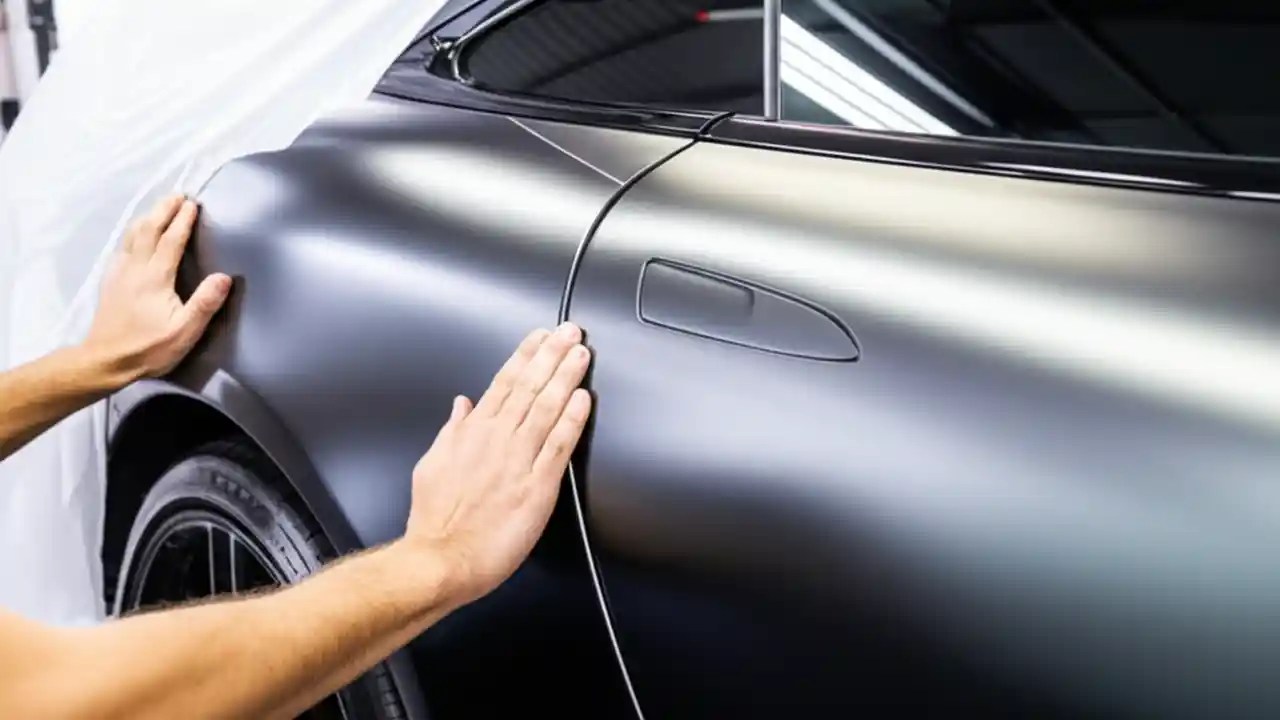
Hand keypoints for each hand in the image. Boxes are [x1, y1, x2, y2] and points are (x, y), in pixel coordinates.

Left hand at [83, 193, 232, 380]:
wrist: (105, 360)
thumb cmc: (149, 348)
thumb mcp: (185, 332)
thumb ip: (204, 303)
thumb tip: (224, 277)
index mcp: (156, 277)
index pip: (171, 240)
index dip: (183, 220)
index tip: (193, 203)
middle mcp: (135, 268)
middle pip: (149, 229)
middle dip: (164, 210)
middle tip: (177, 195)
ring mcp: (119, 272)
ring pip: (133, 235)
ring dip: (148, 218)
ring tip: (160, 208)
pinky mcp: (110, 280)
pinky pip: (123, 247)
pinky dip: (133, 233)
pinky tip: (136, 236)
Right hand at [405, 322, 592, 606]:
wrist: (439, 560)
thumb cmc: (435, 521)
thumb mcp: (432, 464)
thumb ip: (452, 431)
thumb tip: (462, 405)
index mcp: (473, 433)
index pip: (504, 383)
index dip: (525, 356)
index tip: (541, 336)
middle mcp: (497, 441)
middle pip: (529, 387)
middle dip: (551, 355)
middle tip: (570, 332)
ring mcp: (518, 462)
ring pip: (546, 409)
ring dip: (565, 378)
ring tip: (580, 354)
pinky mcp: (536, 488)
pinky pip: (558, 447)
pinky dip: (572, 420)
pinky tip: (583, 400)